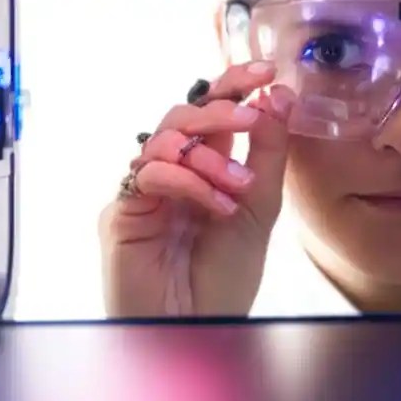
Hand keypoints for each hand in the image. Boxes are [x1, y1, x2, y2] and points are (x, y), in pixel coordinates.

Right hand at [99, 61, 295, 316]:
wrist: (200, 330)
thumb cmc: (225, 278)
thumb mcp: (260, 208)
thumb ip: (268, 153)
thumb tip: (276, 94)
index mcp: (205, 167)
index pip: (212, 111)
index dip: (234, 82)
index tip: (265, 70)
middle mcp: (172, 172)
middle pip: (183, 113)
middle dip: (221, 109)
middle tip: (251, 119)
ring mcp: (145, 191)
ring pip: (164, 138)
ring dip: (210, 156)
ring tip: (237, 188)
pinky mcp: (123, 212)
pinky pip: (151, 173)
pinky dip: (189, 182)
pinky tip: (216, 206)